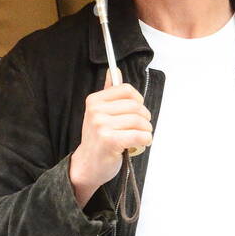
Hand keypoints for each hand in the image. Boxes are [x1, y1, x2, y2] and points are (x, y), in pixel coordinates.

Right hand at [68, 67, 152, 206]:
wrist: (88, 165)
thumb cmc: (98, 141)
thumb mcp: (99, 113)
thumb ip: (108, 92)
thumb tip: (114, 70)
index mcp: (94, 101)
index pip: (126, 90)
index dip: (138, 100)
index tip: (137, 111)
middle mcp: (96, 111)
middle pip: (135, 106)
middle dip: (144, 118)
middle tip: (141, 127)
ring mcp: (101, 126)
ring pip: (140, 121)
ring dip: (146, 131)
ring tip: (140, 137)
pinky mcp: (110, 140)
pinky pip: (139, 135)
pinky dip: (145, 140)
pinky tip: (139, 144)